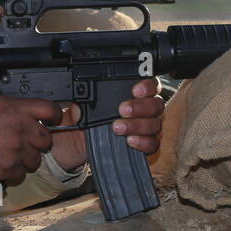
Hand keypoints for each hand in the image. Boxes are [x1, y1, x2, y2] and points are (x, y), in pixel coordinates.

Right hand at [0, 94, 59, 184]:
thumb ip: (10, 106)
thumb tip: (22, 109)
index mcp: (16, 109)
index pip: (49, 109)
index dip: (55, 116)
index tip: (54, 120)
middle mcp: (20, 128)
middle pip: (46, 138)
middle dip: (38, 142)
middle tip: (27, 143)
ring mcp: (16, 149)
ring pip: (35, 159)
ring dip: (27, 159)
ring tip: (11, 156)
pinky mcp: (9, 167)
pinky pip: (22, 173)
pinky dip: (14, 172)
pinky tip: (3, 166)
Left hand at [48, 78, 165, 171]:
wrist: (73, 144)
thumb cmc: (82, 120)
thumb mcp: (77, 105)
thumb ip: (80, 99)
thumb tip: (81, 97)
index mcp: (131, 93)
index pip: (150, 84)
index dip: (148, 85)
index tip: (135, 90)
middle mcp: (142, 109)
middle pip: (156, 104)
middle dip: (141, 107)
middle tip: (122, 110)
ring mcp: (144, 127)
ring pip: (155, 124)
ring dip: (138, 125)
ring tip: (117, 128)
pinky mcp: (142, 145)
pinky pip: (153, 144)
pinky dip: (144, 142)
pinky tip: (130, 141)